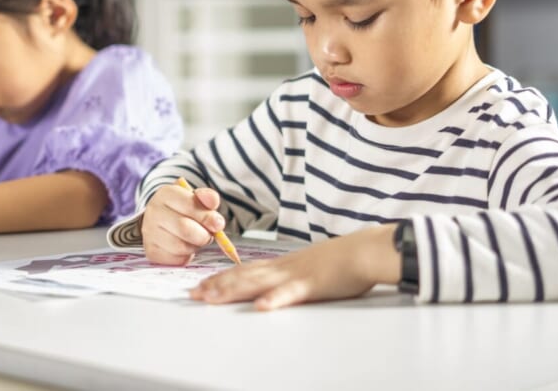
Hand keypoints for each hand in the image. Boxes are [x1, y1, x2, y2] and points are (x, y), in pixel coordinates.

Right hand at [141, 183, 228, 264]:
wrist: (161, 223)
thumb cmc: (182, 210)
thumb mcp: (194, 198)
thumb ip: (206, 197)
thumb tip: (213, 201)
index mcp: (166, 194)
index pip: (190, 205)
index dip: (207, 216)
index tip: (218, 223)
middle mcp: (154, 212)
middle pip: (185, 228)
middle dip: (204, 234)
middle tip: (209, 234)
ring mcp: (150, 233)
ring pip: (182, 247)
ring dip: (195, 246)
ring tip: (195, 239)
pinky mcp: (151, 252)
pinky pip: (177, 260)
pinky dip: (186, 256)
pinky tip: (185, 247)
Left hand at [189, 224, 398, 310]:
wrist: (364, 250)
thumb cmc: (341, 260)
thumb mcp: (310, 267)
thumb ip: (291, 277)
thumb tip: (276, 287)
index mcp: (282, 265)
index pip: (245, 271)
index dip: (221, 278)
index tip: (201, 285)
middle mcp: (283, 268)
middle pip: (243, 276)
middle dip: (216, 286)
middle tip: (194, 294)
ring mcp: (295, 275)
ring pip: (258, 283)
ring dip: (232, 290)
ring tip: (211, 297)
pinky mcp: (312, 284)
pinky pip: (290, 294)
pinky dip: (274, 300)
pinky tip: (260, 307)